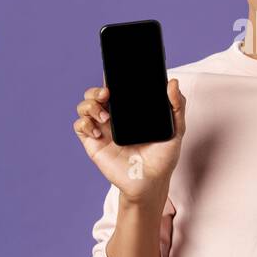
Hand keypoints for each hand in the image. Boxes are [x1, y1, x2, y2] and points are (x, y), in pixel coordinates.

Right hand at [73, 79, 186, 204]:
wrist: (152, 182)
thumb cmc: (163, 157)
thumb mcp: (176, 129)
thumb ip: (177, 105)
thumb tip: (173, 82)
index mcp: (130, 111)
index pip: (116, 88)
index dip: (111, 78)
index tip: (114, 73)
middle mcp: (114, 117)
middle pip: (95, 94)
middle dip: (96, 90)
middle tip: (107, 94)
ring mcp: (102, 129)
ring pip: (84, 107)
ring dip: (90, 105)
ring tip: (105, 116)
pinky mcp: (93, 143)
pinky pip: (80, 126)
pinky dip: (85, 124)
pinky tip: (98, 132)